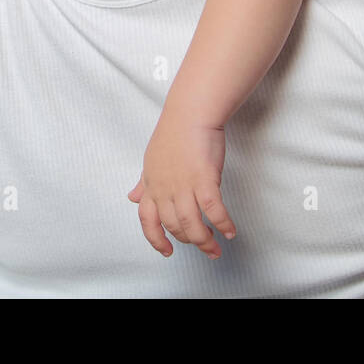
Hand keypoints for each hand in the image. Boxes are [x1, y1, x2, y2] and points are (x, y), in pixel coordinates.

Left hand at [126, 112, 235, 258]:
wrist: (191, 112)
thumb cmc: (175, 131)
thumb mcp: (152, 159)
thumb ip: (145, 183)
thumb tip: (133, 198)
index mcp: (151, 184)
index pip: (147, 220)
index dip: (156, 239)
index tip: (167, 251)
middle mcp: (165, 188)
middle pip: (174, 225)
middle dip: (189, 241)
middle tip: (204, 248)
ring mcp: (183, 185)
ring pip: (192, 225)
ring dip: (205, 241)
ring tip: (216, 249)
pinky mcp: (204, 179)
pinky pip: (213, 210)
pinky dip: (223, 224)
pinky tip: (230, 231)